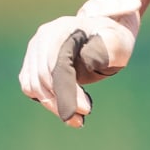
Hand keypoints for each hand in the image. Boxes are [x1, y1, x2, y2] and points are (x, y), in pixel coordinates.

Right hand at [17, 0, 140, 125]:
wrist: (103, 35)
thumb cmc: (112, 39)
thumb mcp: (118, 40)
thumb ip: (108, 47)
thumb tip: (86, 59)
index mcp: (61, 29)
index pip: (57, 65)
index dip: (68, 91)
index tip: (86, 110)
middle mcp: (42, 38)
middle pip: (42, 78)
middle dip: (62, 102)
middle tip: (82, 119)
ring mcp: (33, 50)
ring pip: (33, 86)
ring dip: (53, 105)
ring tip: (77, 118)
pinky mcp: (31, 64)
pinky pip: (31, 87)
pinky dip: (47, 100)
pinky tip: (67, 105)